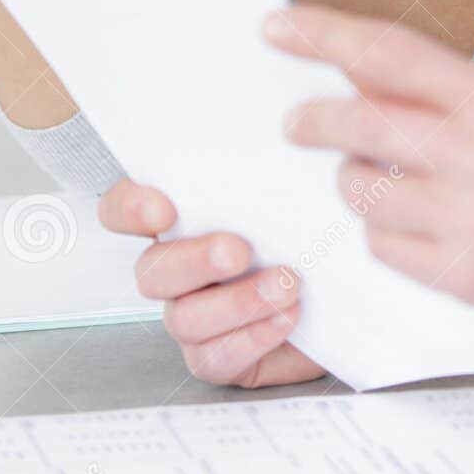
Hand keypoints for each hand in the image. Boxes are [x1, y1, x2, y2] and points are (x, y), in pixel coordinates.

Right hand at [98, 180, 327, 387]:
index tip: (161, 209)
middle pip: (151, 271)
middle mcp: (179, 270)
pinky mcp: (221, 354)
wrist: (348, 295)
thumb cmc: (313, 232)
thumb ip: (271, 163)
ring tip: (286, 285)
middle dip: (194, 260)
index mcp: (184, 220)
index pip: (124, 209)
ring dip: (236, 302)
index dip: (129, 208)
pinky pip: (214, 358)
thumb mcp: (297, 187)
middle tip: (239, 250)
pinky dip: (251, 338)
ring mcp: (196, 314)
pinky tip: (286, 317)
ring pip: (184, 318)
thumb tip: (283, 116)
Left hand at [271, 6, 473, 326]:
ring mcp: (472, 221)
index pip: (391, 53)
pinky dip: (387, 232)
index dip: (324, 34)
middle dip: (313, 121)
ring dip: (359, 181)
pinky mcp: (466, 276)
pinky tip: (418, 224)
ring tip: (388, 180)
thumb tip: (364, 75)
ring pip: (362, 192)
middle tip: (297, 122)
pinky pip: (383, 247)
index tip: (279, 26)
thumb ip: (448, 89)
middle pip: (359, 126)